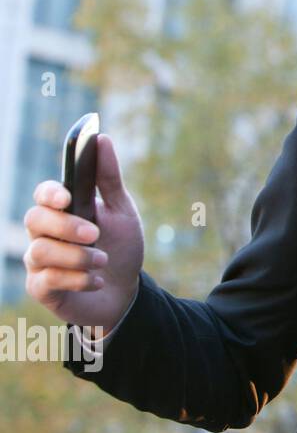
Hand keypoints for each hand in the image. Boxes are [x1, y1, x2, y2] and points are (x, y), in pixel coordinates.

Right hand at [23, 134, 144, 337]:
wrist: (125, 292)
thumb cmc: (120, 248)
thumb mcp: (122, 212)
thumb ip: (109, 179)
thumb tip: (101, 139)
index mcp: (63, 211)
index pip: (43, 195)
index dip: (50, 194)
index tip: (67, 197)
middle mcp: (44, 233)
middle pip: (34, 219)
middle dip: (66, 226)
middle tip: (95, 233)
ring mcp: (38, 261)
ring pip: (39, 250)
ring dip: (77, 256)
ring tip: (102, 260)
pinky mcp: (41, 288)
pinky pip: (48, 280)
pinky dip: (78, 280)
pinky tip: (98, 281)